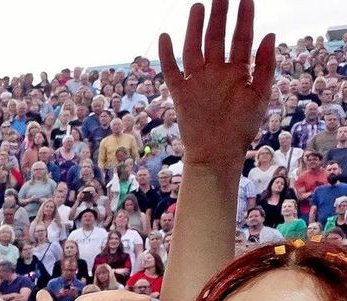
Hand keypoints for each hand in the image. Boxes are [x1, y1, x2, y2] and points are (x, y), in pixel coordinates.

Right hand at [158, 0, 276, 164]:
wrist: (218, 153)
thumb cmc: (241, 128)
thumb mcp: (261, 95)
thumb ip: (265, 65)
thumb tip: (269, 35)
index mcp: (238, 71)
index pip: (241, 38)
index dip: (244, 18)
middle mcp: (216, 72)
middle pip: (216, 37)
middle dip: (219, 15)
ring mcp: (197, 80)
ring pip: (194, 48)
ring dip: (195, 28)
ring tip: (198, 6)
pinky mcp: (180, 93)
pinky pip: (171, 70)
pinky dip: (166, 54)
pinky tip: (165, 37)